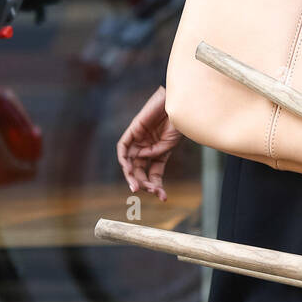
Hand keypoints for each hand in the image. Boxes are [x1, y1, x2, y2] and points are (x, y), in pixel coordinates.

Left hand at [116, 86, 183, 202]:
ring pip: (129, 162)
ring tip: (136, 185)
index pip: (154, 175)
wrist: (178, 105)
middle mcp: (147, 149)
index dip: (157, 186)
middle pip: (139, 171)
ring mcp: (139, 141)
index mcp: (159, 154)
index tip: (163, 197)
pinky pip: (122, 147)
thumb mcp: (169, 144)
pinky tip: (129, 167)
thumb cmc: (178, 123)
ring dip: (131, 175)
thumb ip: (155, 153)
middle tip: (146, 191)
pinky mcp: (133, 131)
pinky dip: (123, 158)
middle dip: (142, 183)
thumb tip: (139, 159)